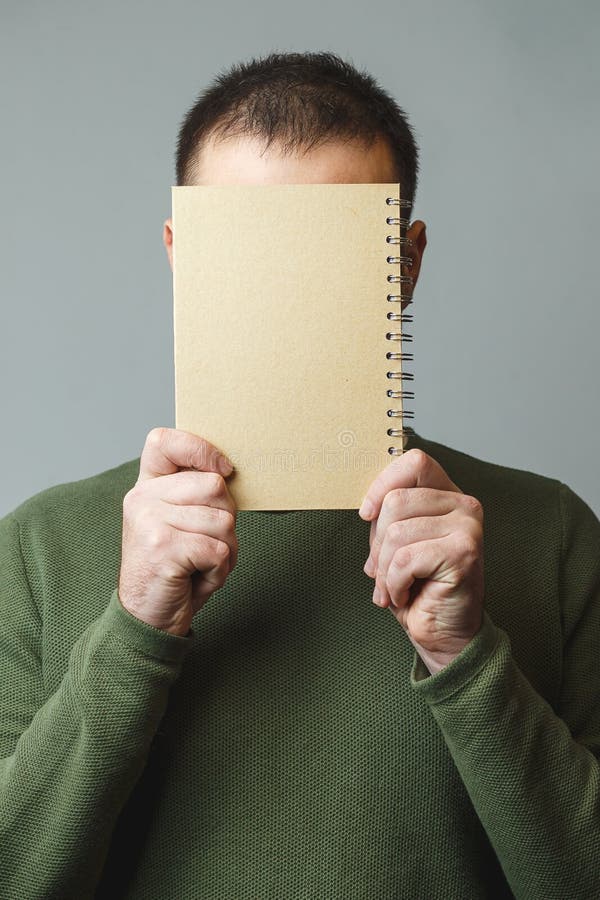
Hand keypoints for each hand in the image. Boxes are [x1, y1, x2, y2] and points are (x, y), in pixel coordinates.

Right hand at [119, 427, 237, 635]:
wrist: (147, 619)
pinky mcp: (162, 547)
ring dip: (225, 550)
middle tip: (207, 545)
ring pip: (223, 520)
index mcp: (146, 487)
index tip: (223, 470)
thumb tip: (228, 472)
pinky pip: (219, 550)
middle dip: (227, 520)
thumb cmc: (175, 571)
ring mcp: (149, 521)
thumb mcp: (182, 524)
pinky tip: (197, 578)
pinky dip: (219, 571)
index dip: (201, 450)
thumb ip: (196, 494)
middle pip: (214, 485)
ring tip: (200, 565)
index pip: (165, 441)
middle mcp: (142, 499)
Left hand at [360, 449, 483, 672]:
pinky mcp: (465, 551)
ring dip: (385, 569)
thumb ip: (388, 516)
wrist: (442, 633)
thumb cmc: (417, 587)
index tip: (366, 513)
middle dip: (378, 543)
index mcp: (446, 495)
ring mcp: (468, 526)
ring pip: (396, 532)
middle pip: (395, 501)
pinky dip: (395, 583)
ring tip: (395, 586)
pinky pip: (405, 559)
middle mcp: (463, 504)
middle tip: (383, 571)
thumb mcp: (395, 543)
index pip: (415, 461)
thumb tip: (368, 505)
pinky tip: (407, 594)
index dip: (382, 483)